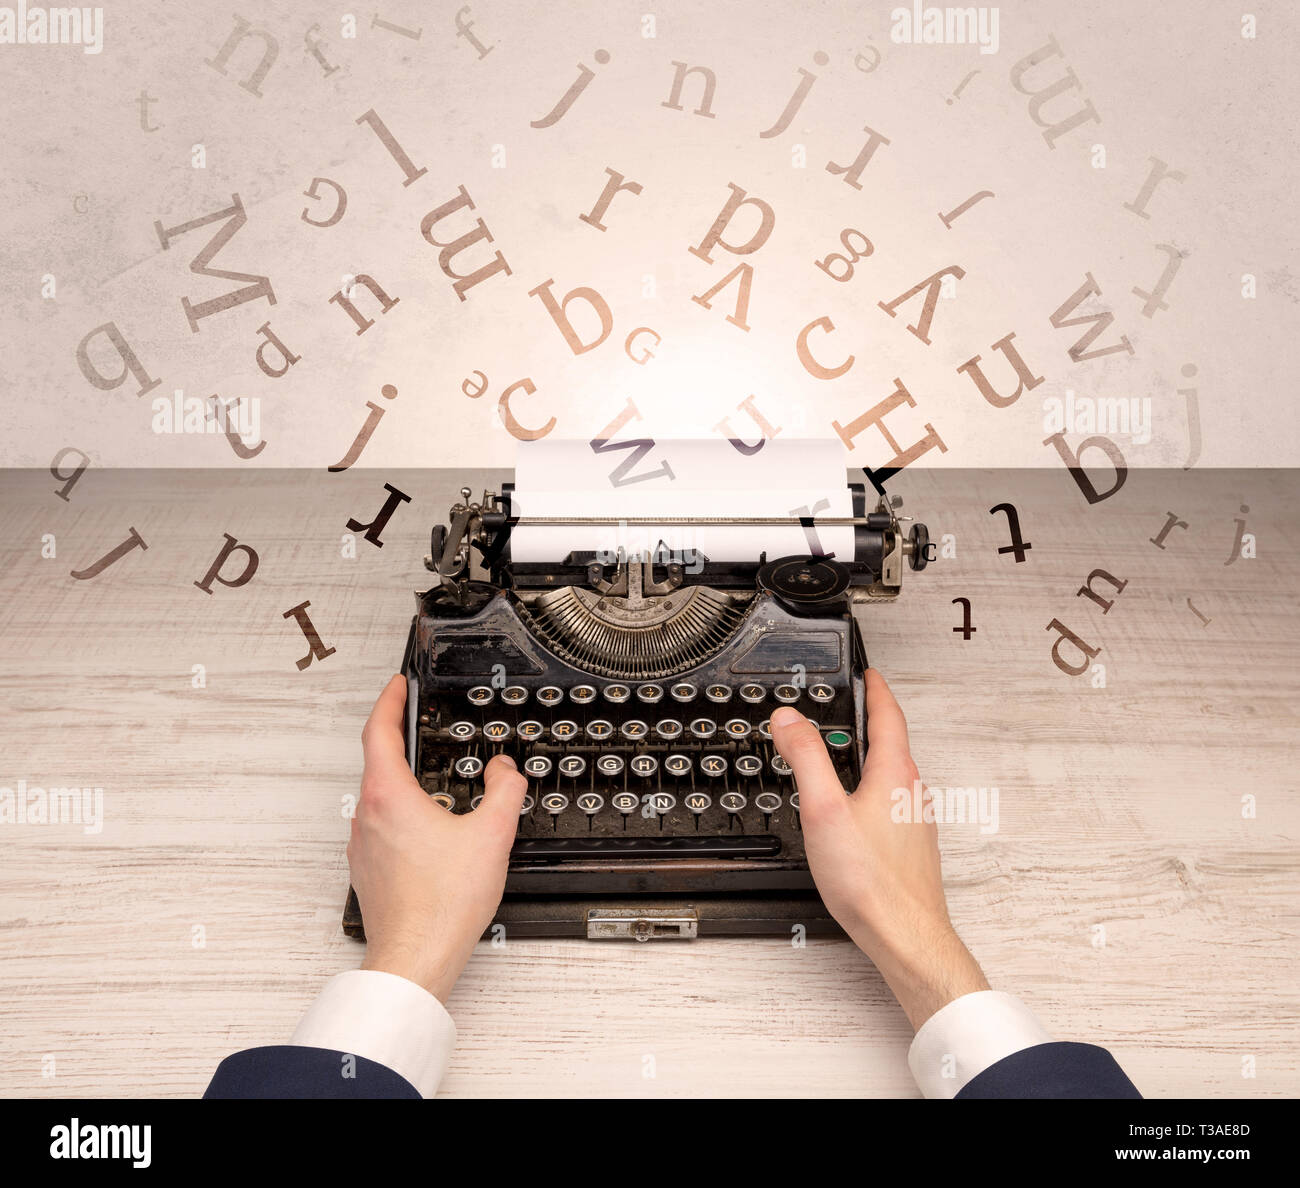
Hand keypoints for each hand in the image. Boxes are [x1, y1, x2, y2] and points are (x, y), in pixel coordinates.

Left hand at [348, 674, 525, 1001]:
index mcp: (389, 797)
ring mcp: (364, 845)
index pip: (379, 730)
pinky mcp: (369, 869)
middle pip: (377, 761)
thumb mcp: (492, 834)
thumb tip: (506, 771)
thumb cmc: (442, 904)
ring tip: (434, 777)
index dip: (390, 700)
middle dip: (400, 738)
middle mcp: (367, 817)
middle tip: (419, 722)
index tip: (398, 685)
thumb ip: (505, 790)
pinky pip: (382, 826)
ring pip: (380, 796)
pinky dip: (404, 813)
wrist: (416, 956)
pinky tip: (432, 828)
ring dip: (404, 780)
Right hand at [770, 669, 988, 1028]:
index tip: (867, 673)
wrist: (905, 935)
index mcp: (894, 773)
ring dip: (863, 757)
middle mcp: (910, 791)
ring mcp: (912, 819)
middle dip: (864, 721)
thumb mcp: (824, 809)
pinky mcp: (909, 845)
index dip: (875, 689)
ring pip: (888, 774)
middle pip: (889, 742)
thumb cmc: (871, 882)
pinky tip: (848, 810)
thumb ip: (806, 758)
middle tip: (845, 707)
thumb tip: (790, 719)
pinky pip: (887, 801)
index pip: (888, 714)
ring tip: (837, 754)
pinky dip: (867, 789)